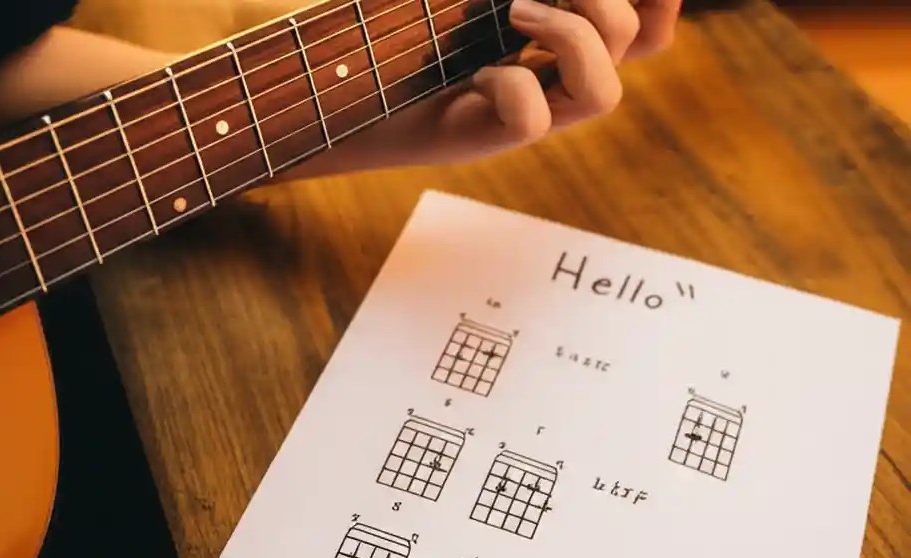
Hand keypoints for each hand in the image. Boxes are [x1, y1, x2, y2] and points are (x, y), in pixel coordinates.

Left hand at [284, 0, 682, 176]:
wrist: (315, 82)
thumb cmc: (379, 27)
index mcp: (553, 31)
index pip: (648, 21)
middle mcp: (549, 73)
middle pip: (640, 43)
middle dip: (608, 1)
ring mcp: (520, 111)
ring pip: (605, 93)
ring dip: (574, 37)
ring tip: (514, 9)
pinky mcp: (481, 137)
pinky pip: (532, 119)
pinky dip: (511, 85)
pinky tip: (473, 74)